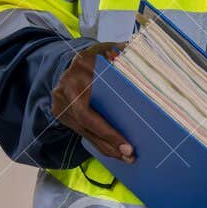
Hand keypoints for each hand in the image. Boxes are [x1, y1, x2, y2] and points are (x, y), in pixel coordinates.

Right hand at [50, 45, 133, 161]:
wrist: (71, 62)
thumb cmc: (97, 57)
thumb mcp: (111, 50)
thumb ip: (125, 54)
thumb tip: (145, 60)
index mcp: (78, 70)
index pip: (89, 110)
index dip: (107, 131)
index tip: (127, 145)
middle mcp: (65, 89)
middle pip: (87, 124)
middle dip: (110, 142)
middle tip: (131, 155)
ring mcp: (61, 104)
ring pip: (85, 132)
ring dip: (107, 147)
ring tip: (127, 157)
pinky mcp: (63, 115)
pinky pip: (83, 132)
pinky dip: (100, 143)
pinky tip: (115, 151)